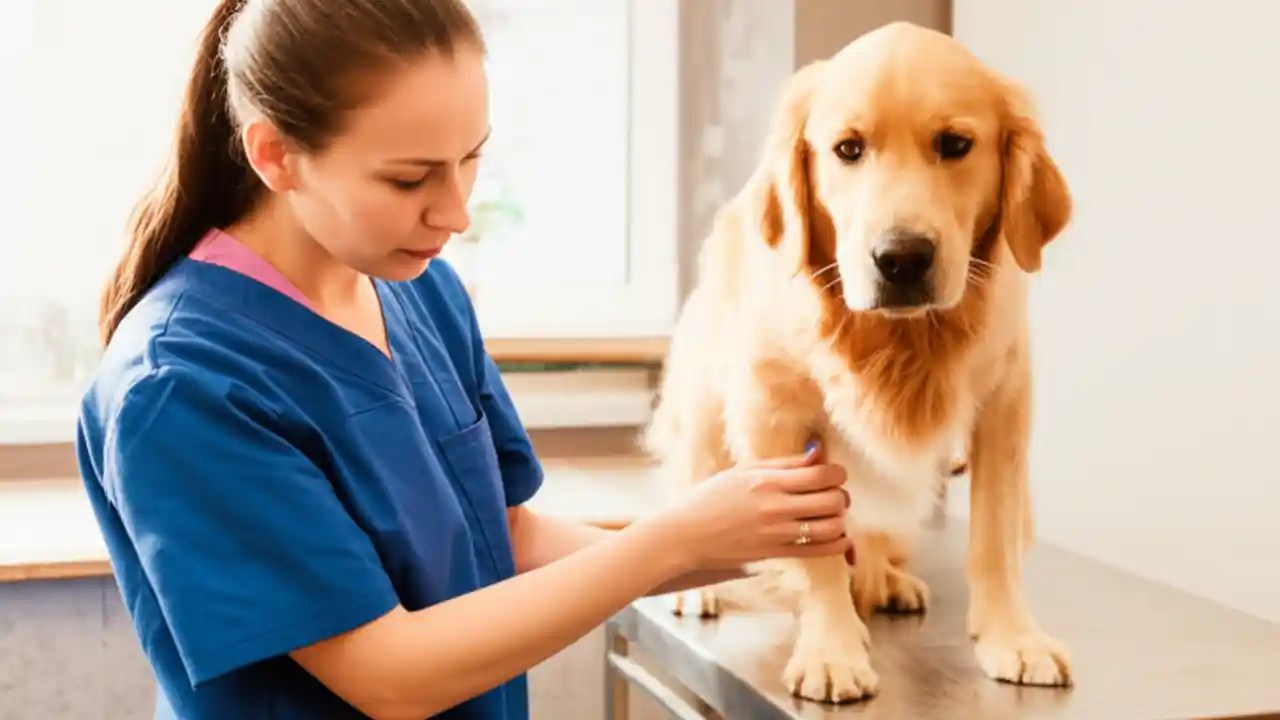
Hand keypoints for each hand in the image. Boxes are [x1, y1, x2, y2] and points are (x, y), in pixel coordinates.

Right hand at [652, 443, 853, 572]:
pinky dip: (837, 544)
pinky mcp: (775, 553)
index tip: (836, 474)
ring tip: (832, 516)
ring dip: (839, 520)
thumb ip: (782, 464)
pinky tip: (840, 538)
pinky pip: (819, 551)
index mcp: (768, 481)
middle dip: (841, 496)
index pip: (821, 475)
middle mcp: (776, 506)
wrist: (686, 534)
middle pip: (832, 500)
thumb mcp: (743, 472)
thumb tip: (817, 454)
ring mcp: (776, 532)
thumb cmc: (710, 498)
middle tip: (834, 496)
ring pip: (830, 527)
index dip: (838, 473)